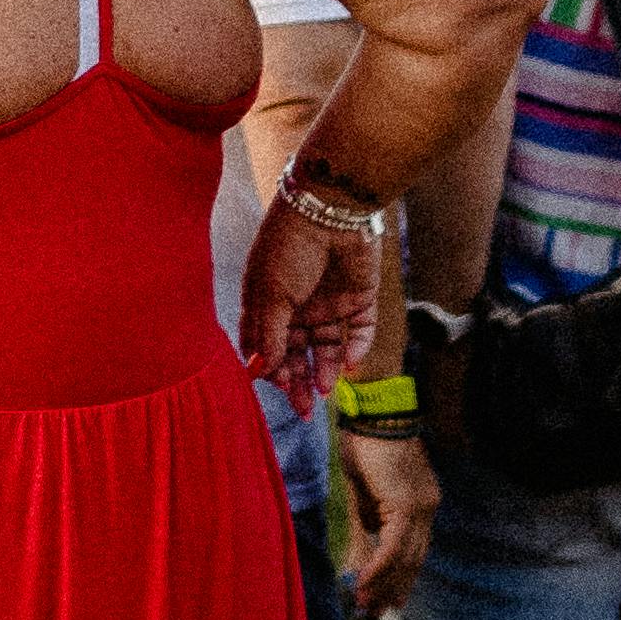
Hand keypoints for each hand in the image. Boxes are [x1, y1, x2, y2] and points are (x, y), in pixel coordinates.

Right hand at [239, 199, 375, 400]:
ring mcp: (328, 302)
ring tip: (324, 389)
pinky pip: (359, 332)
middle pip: (296, 352)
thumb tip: (262, 370)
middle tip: (303, 409)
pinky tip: (349, 365)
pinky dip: (355, 351)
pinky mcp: (358, 299)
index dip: (268, 367)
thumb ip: (270, 334)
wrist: (332, 210)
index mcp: (267, 300)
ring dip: (324, 370)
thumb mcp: (272, 294)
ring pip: (326, 348)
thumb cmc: (290, 246)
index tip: (273, 386)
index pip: (265, 343)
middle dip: (297, 381)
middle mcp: (297, 305)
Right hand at [337, 423, 439, 617]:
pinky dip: (379, 568)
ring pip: (405, 558)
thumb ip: (366, 523)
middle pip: (413, 559)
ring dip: (383, 585)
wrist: (372, 411)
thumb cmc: (364, 443)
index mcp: (421, 502)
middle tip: (375, 612)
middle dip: (393, 588)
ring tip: (366, 605)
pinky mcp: (407, 505)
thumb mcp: (362, 492)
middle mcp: (427, 507)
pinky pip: (394, 547)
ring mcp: (421, 507)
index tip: (386, 598)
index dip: (399, 576)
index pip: (414, 549)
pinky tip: (364, 583)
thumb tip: (362, 556)